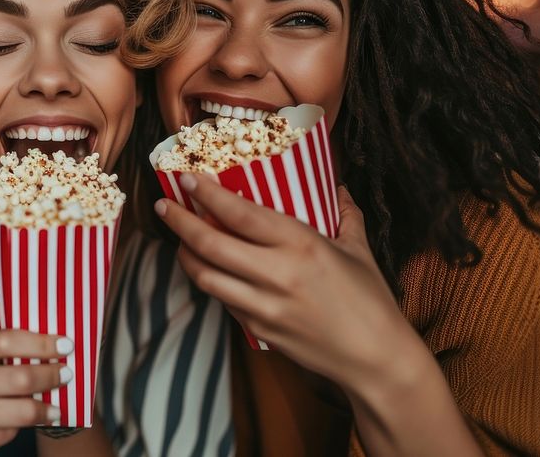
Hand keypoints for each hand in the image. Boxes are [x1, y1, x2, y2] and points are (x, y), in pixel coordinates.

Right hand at [0, 330, 73, 456]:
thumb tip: (57, 345)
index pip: (4, 341)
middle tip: (67, 375)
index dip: (40, 343)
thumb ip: (9, 351)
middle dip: (50, 376)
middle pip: (18, 378)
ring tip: (57, 406)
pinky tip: (34, 420)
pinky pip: (8, 433)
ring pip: (19, 411)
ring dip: (45, 408)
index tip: (66, 346)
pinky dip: (26, 427)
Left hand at [156, 174, 415, 390]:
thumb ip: (344, 214)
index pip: (241, 213)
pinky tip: (207, 268)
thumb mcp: (358, 250)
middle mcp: (277, 274)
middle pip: (210, 244)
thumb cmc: (371, 301)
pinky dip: (209, 280)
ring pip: (205, 276)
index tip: (186, 178)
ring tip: (180, 239)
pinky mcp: (258, 329)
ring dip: (185, 254)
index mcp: (301, 245)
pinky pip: (222, 300)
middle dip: (180, 222)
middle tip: (164, 206)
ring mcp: (264, 306)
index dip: (208, 194)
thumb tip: (337, 187)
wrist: (375, 360)